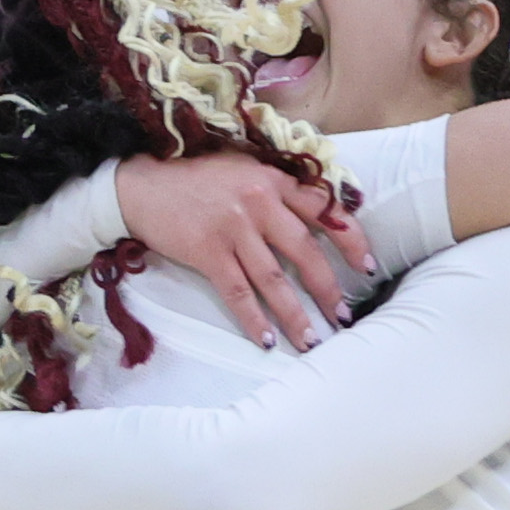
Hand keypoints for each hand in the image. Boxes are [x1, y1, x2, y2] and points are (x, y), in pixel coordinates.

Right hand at [116, 152, 375, 351]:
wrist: (141, 183)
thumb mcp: (243, 170)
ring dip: (295, 314)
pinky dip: (253, 318)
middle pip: (305, 252)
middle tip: (343, 316)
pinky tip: (266, 339)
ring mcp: (233, 227)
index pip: (325, 210)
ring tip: (311, 340)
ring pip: (274, 279)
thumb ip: (276, 190)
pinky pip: (238, 292)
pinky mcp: (207, 250)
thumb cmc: (195, 178)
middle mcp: (258, 201)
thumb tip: (314, 221)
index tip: (368, 267)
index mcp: (273, 179)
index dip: (351, 240)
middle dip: (328, 289)